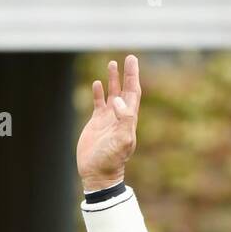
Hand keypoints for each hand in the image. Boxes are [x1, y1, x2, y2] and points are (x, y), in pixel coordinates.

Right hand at [77, 55, 141, 190]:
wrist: (98, 174)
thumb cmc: (111, 160)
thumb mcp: (122, 140)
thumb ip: (124, 119)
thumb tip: (120, 100)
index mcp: (129, 119)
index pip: (133, 93)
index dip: (133, 77)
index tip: (133, 61)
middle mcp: (120, 117)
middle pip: (125, 90)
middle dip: (127, 74)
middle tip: (129, 57)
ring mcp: (108, 120)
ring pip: (112, 95)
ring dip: (113, 80)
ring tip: (112, 64)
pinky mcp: (97, 123)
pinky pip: (99, 103)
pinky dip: (98, 93)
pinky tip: (97, 83)